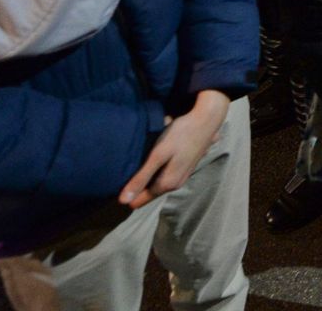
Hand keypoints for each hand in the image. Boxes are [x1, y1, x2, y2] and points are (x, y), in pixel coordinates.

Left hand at [120, 90, 229, 208]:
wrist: (206, 121)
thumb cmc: (180, 135)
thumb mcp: (157, 155)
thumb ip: (141, 178)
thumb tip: (123, 201)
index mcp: (167, 184)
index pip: (140, 200)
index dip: (128, 194)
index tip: (115, 184)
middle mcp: (175, 184)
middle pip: (149, 191)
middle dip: (137, 186)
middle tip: (121, 173)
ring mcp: (182, 176)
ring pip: (157, 182)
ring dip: (146, 177)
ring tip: (132, 167)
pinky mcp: (185, 167)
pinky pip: (164, 175)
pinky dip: (155, 170)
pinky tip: (150, 160)